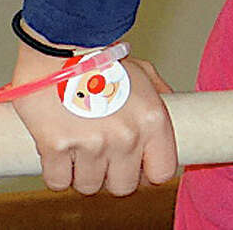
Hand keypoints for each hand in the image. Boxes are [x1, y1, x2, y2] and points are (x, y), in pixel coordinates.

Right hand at [7, 44, 178, 195]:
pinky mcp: (57, 147)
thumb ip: (159, 97)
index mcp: (152, 120)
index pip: (162, 172)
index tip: (136, 167)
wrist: (60, 45)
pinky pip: (58, 182)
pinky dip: (56, 173)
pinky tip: (57, 153)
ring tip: (77, 148)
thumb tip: (176, 112)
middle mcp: (126, 136)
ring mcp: (91, 144)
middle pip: (123, 187)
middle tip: (101, 157)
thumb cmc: (100, 57)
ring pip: (88, 186)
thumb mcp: (142, 73)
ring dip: (81, 173)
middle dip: (111, 176)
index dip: (147, 173)